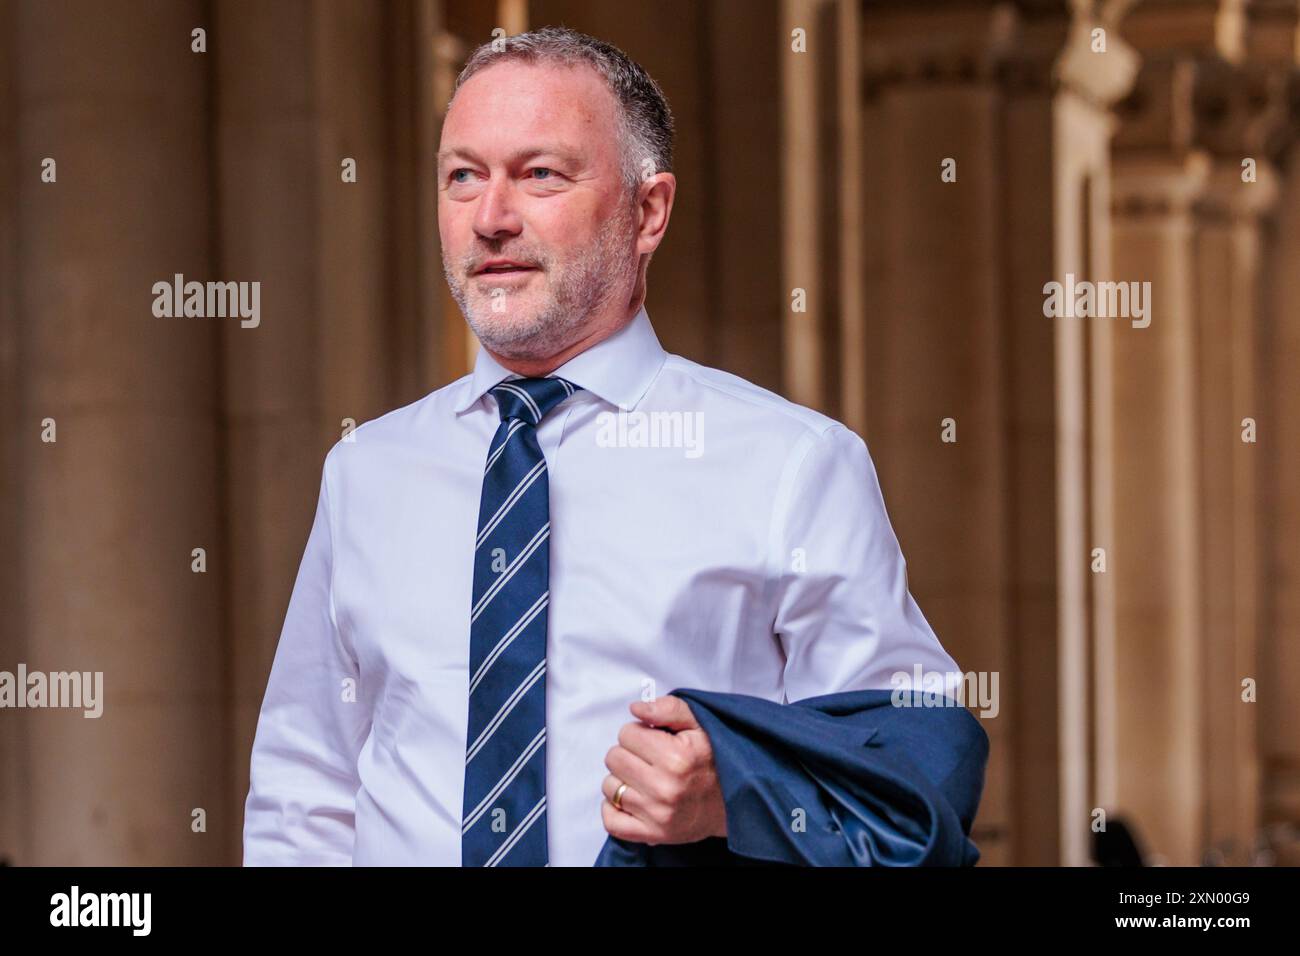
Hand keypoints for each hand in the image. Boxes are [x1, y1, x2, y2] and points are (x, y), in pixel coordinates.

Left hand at [600, 695, 727, 844]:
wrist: (732, 805)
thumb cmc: (713, 761)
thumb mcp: (699, 725)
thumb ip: (668, 709)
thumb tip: (636, 708)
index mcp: (676, 757)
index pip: (626, 733)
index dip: (639, 733)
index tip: (653, 740)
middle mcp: (665, 788)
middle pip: (614, 758)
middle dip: (628, 753)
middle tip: (649, 759)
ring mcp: (657, 815)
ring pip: (609, 786)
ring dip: (623, 780)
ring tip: (645, 779)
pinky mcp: (652, 835)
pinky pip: (611, 821)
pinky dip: (614, 808)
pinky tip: (631, 799)